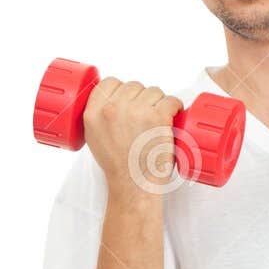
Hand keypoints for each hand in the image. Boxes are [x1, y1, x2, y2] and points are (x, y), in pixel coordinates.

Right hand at [81, 78, 183, 194]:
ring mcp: (136, 111)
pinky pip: (171, 100)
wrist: (133, 185)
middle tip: (145, 118)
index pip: (109, 83)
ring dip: (159, 103)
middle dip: (142, 98)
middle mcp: (113, 109)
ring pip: (153, 91)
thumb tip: (111, 101)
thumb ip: (99, 117)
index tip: (130, 100)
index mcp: (94, 113)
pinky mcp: (157, 117)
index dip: (122, 90)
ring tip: (157, 121)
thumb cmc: (118, 167)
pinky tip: (172, 115)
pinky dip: (175, 107)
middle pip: (134, 86)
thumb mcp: (94, 138)